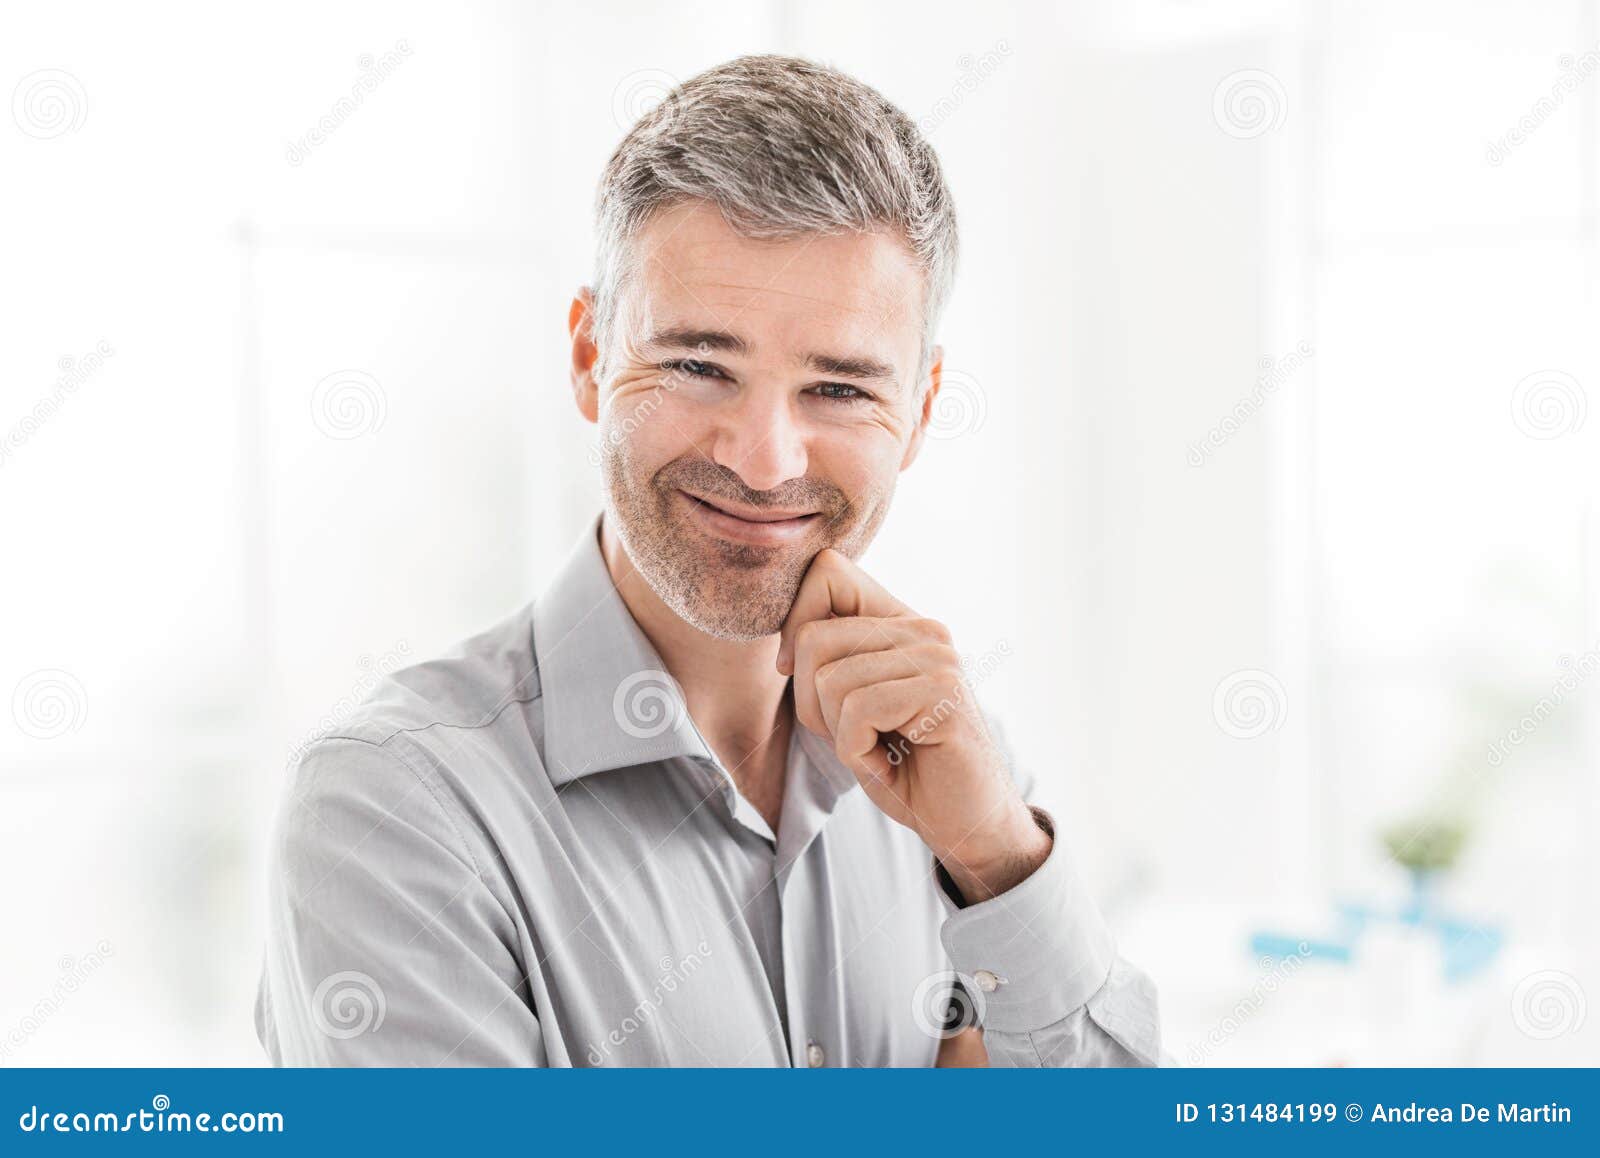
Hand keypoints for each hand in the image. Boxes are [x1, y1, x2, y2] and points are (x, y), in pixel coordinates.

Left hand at [776, 549, 1050, 901]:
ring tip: (879, 749)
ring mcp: (937, 658)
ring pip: (830, 679)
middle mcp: (923, 629)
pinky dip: (857, 751)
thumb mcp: (852, 708)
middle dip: (811, 703)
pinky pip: (858, 711)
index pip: (827, 572)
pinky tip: (890, 763)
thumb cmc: (906, 769)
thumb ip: (829, 664)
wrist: (966, 826)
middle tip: (856, 735)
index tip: (804, 678)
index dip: (796, 626)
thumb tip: (785, 647)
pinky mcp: (942, 692)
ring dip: (838, 733)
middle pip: (813, 638)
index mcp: (901, 622)